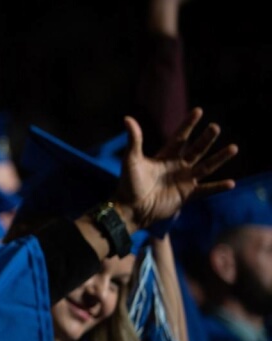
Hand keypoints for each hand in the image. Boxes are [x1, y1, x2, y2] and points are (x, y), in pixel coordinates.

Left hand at [115, 107, 237, 230]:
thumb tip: (127, 118)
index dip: (188, 125)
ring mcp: (184, 180)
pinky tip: (231, 183)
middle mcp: (177, 166)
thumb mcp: (131, 160)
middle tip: (215, 127)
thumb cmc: (129, 184)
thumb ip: (134, 140)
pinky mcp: (187, 195)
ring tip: (234, 148)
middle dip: (206, 139)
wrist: (131, 208)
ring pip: (206, 167)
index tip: (198, 111)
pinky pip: (206, 190)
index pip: (180, 137)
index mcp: (165, 156)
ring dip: (219, 158)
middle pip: (196, 149)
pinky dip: (218, 187)